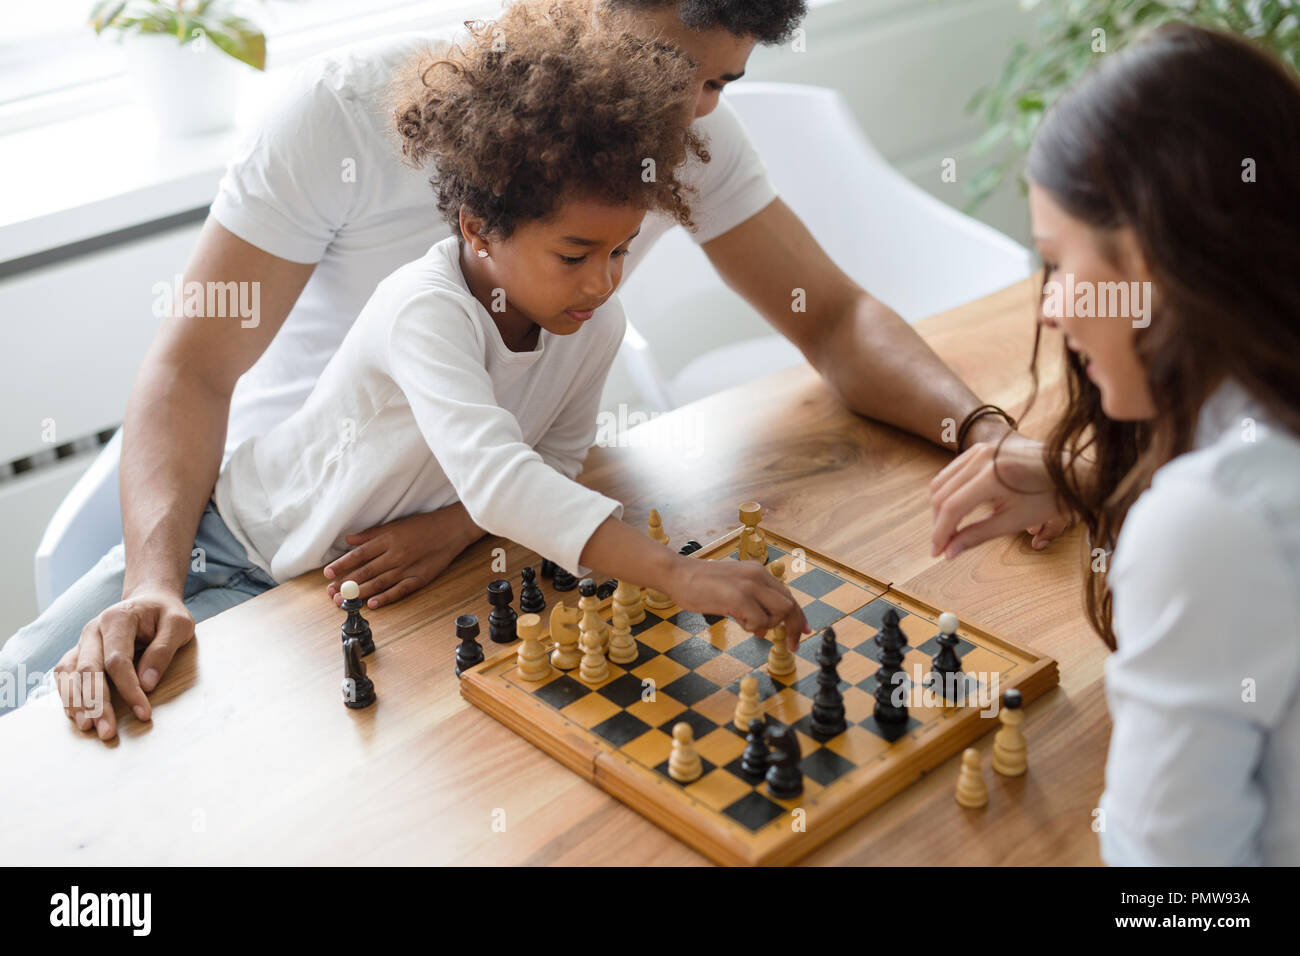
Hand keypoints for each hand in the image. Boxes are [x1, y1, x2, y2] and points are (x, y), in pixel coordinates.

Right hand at [53, 589, 194, 739]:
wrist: (149, 601)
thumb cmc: (165, 615)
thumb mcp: (179, 624)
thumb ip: (163, 650)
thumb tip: (147, 684)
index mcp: (118, 618)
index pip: (118, 659)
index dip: (129, 689)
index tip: (144, 713)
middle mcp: (93, 630)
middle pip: (89, 669)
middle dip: (98, 703)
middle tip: (107, 732)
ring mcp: (83, 641)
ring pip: (71, 674)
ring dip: (78, 703)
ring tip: (88, 728)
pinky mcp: (78, 652)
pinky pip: (64, 675)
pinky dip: (67, 695)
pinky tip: (76, 715)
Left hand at [324, 504, 482, 608]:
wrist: (451, 529)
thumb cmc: (422, 525)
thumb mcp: (394, 524)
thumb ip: (371, 534)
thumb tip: (349, 539)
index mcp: (388, 539)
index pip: (360, 554)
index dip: (342, 564)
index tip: (327, 573)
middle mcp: (395, 554)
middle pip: (366, 571)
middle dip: (346, 583)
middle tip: (331, 592)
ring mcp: (408, 567)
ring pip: (379, 583)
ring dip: (360, 593)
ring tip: (344, 601)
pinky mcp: (420, 578)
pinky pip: (400, 590)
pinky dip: (386, 597)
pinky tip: (372, 604)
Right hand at [664, 558, 809, 648]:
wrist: (677, 574)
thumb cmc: (700, 584)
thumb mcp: (732, 588)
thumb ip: (751, 602)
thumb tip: (763, 627)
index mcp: (758, 572)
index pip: (788, 596)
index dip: (798, 616)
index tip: (803, 631)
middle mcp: (758, 575)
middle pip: (790, 605)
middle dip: (793, 627)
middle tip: (791, 645)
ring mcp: (749, 586)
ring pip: (779, 613)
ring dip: (766, 626)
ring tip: (745, 623)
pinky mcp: (738, 597)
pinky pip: (760, 621)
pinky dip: (752, 628)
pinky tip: (736, 621)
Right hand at [930, 432, 1071, 559]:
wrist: (1070, 471)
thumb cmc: (1049, 497)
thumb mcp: (1014, 521)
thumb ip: (977, 535)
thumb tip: (950, 552)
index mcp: (993, 476)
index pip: (952, 507)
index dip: (941, 532)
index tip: (937, 552)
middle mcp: (983, 457)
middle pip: (942, 494)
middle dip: (938, 522)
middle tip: (942, 545)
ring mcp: (981, 449)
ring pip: (942, 481)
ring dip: (940, 508)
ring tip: (948, 529)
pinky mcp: (981, 448)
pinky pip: (952, 471)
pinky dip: (948, 492)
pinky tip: (955, 509)